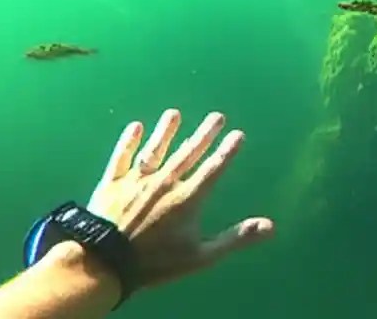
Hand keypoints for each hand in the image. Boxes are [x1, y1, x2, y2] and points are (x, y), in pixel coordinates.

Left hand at [87, 109, 273, 288]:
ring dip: (166, 131)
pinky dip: (128, 142)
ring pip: (155, 149)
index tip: (238, 134)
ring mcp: (137, 180)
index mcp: (187, 198)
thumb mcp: (201, 256)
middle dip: (204, 134)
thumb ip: (235, 239)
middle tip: (216, 116)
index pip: (213, 169)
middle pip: (188, 153)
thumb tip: (270, 227)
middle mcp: (165, 182)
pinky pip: (122, 157)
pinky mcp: (113, 182)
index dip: (226, 151)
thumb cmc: (156, 262)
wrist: (107, 261)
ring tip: (174, 114)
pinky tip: (135, 126)